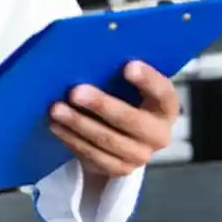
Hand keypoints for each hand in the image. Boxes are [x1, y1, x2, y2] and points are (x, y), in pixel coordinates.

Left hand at [48, 60, 178, 176]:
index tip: (128, 65)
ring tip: (56, 109)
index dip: (148, 80)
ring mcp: (140, 155)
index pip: (164, 93)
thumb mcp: (124, 86)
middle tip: (75, 91)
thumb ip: (115, 72)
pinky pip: (94, 156)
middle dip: (102, 105)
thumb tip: (86, 52)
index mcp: (165, 107)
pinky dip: (72, 139)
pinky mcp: (119, 169)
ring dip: (79, 124)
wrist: (121, 136)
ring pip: (107, 140)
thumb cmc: (121, 98)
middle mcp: (158, 134)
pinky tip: (57, 126)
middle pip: (131, 121)